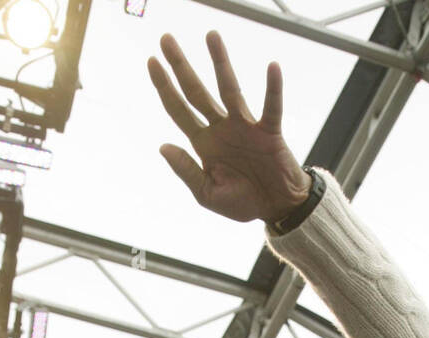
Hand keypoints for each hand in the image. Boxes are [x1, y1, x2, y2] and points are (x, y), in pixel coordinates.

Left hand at [147, 31, 311, 223]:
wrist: (276, 208)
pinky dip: (272, 88)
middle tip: (166, 39)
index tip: (152, 62)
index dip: (164, 87)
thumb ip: (185, 170)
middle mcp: (221, 128)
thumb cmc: (243, 202)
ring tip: (211, 36)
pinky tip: (272, 67)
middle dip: (180, 66)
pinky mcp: (269, 132)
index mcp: (203, 143)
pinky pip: (271, 107)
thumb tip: (163, 145)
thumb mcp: (207, 194)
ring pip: (229, 89)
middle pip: (196, 91)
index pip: (178, 109)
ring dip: (220, 63)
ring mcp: (244, 127)